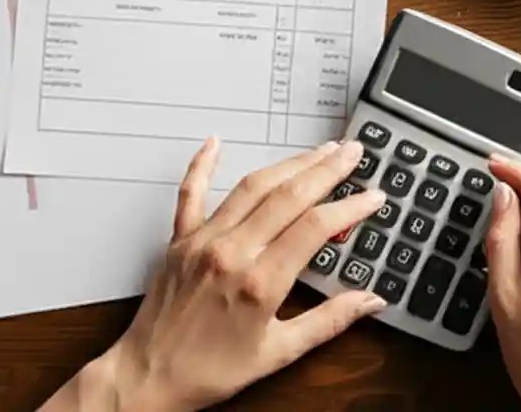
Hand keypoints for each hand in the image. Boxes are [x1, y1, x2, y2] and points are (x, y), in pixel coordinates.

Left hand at [42, 138, 387, 411]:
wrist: (148, 377)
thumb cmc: (209, 370)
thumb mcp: (279, 352)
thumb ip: (329, 321)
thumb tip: (370, 302)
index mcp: (260, 283)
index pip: (316, 228)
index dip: (350, 207)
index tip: (373, 197)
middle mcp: (232, 253)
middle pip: (290, 195)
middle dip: (327, 169)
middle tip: (353, 153)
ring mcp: (204, 241)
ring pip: (253, 187)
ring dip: (289, 163)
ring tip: (318, 150)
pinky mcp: (180, 240)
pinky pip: (191, 193)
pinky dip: (202, 165)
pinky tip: (215, 143)